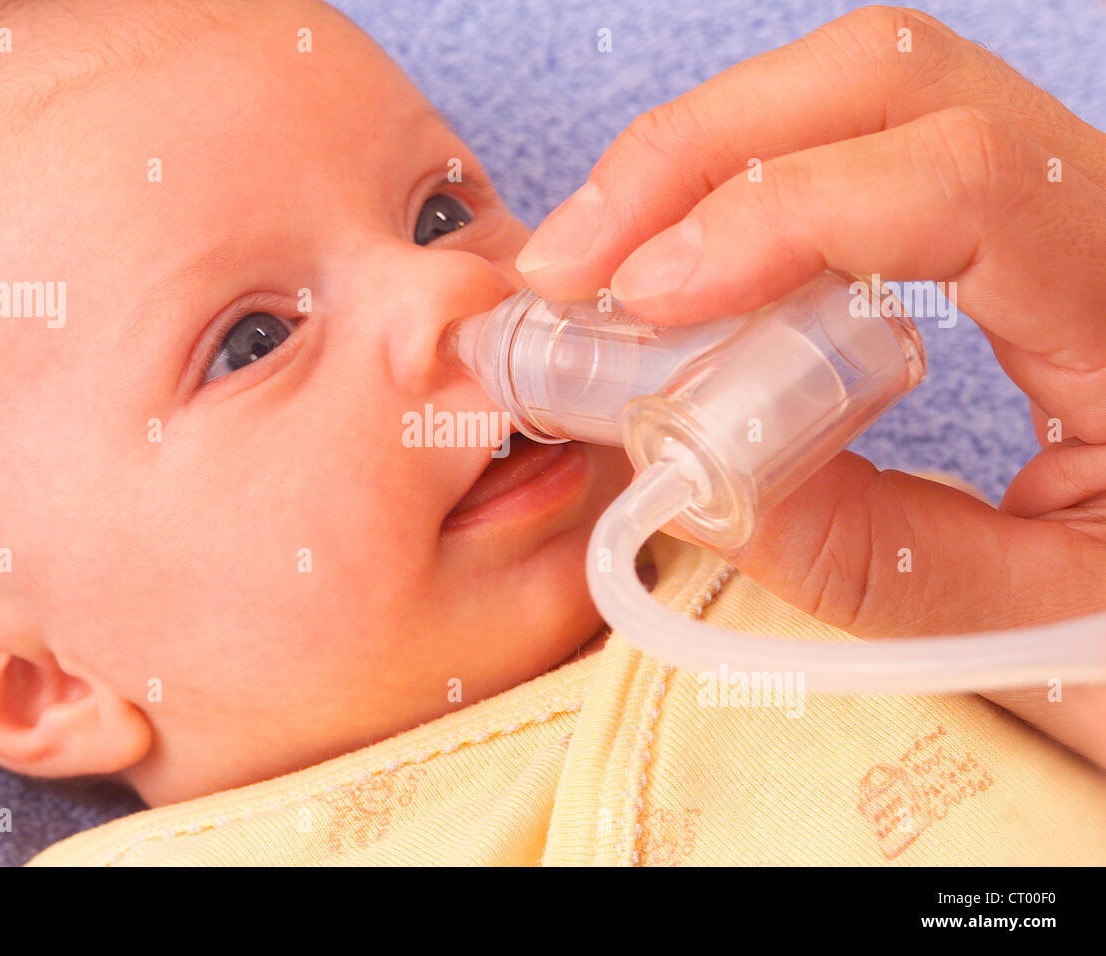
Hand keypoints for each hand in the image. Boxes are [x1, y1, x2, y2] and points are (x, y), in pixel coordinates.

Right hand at [515, 6, 1105, 764]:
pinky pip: (854, 148)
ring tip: (599, 269)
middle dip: (699, 152)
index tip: (641, 299)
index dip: (776, 214)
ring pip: (858, 92)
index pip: (963, 178)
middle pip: (886, 76)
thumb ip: (864, 553)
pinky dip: (739, 193)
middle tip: (573, 261)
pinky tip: (675, 271)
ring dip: (702, 164)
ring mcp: (1057, 195)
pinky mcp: (1005, 215)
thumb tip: (678, 457)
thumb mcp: (1029, 626)